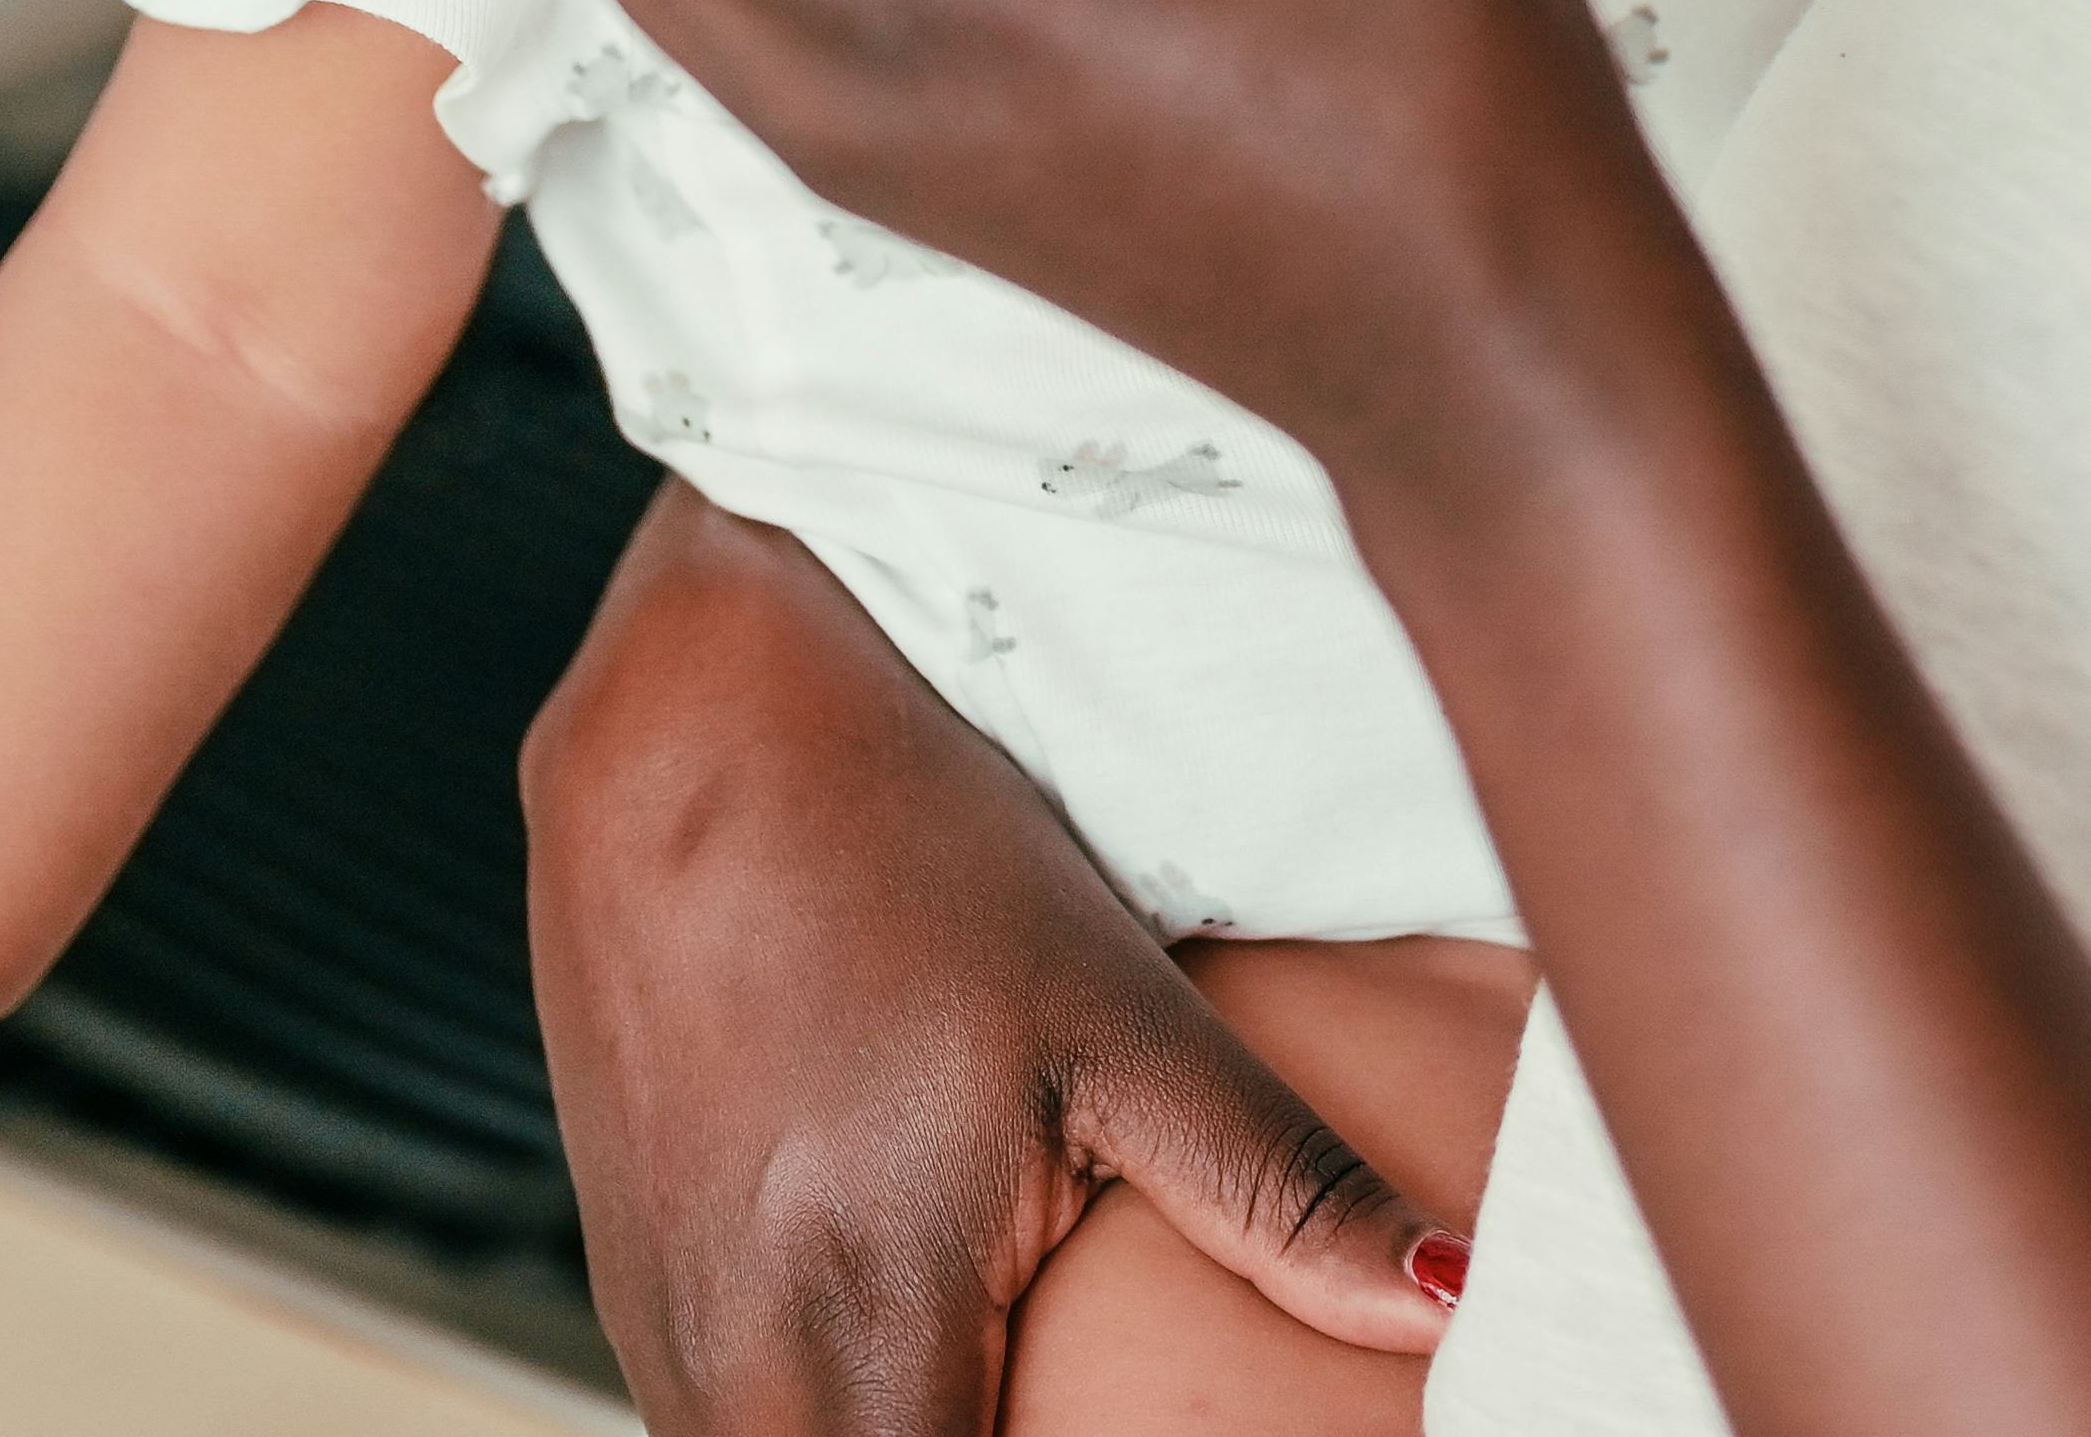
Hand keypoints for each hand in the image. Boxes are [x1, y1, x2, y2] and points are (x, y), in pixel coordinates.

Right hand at [525, 482, 1460, 1429]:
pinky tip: (923, 1343)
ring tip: (1014, 1378)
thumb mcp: (1118, 1021)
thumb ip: (1280, 1193)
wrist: (692, 723)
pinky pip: (736, 1422)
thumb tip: (1451, 1303)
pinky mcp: (638, 1291)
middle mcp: (735, 1367)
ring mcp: (664, 1335)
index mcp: (862, 1330)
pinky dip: (835, 1413)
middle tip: (1079, 1405)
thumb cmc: (911, 853)